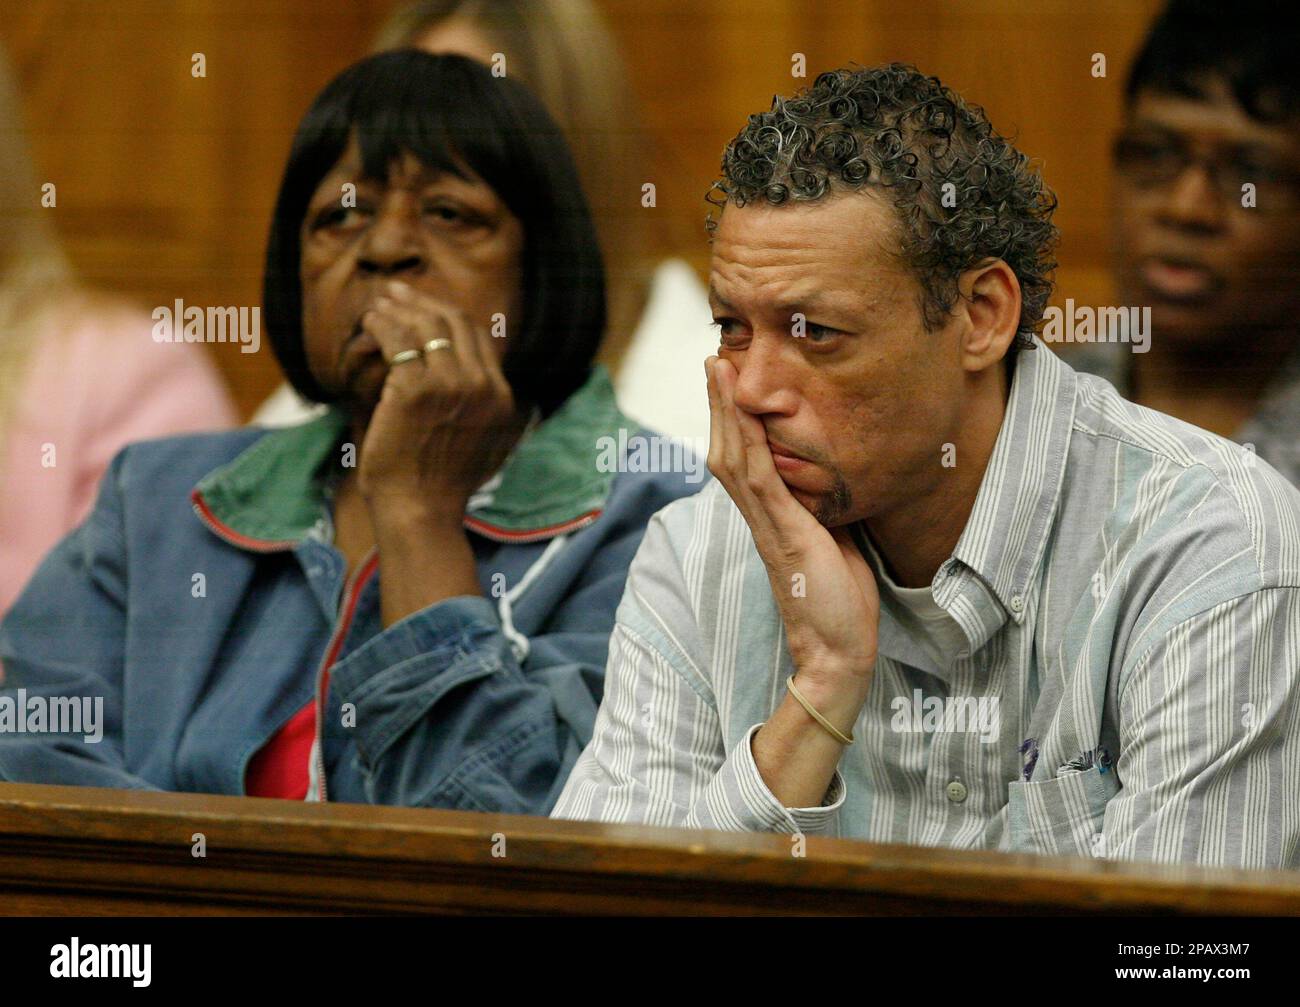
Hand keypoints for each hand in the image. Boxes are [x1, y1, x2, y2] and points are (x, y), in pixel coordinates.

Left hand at [356, 280, 524, 522]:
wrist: (421, 512)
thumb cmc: (438, 484)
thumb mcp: (477, 441)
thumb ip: (476, 407)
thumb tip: (459, 378)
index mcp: (501, 397)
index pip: (479, 337)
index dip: (449, 316)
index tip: (424, 307)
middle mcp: (483, 386)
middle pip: (455, 323)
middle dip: (423, 302)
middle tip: (396, 293)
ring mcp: (452, 385)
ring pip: (425, 326)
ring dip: (399, 309)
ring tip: (378, 306)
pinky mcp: (416, 389)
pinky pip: (397, 340)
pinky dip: (382, 325)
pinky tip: (369, 324)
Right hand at [704, 355, 879, 701]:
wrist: (836, 649)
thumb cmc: (836, 600)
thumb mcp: (834, 540)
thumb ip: (823, 508)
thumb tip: (834, 478)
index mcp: (772, 516)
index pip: (744, 458)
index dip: (732, 418)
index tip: (729, 379)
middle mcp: (761, 516)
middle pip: (727, 448)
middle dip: (719, 402)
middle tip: (713, 356)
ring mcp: (767, 523)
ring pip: (734, 455)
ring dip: (724, 409)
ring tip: (718, 366)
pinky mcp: (782, 531)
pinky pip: (758, 477)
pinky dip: (747, 439)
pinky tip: (743, 410)